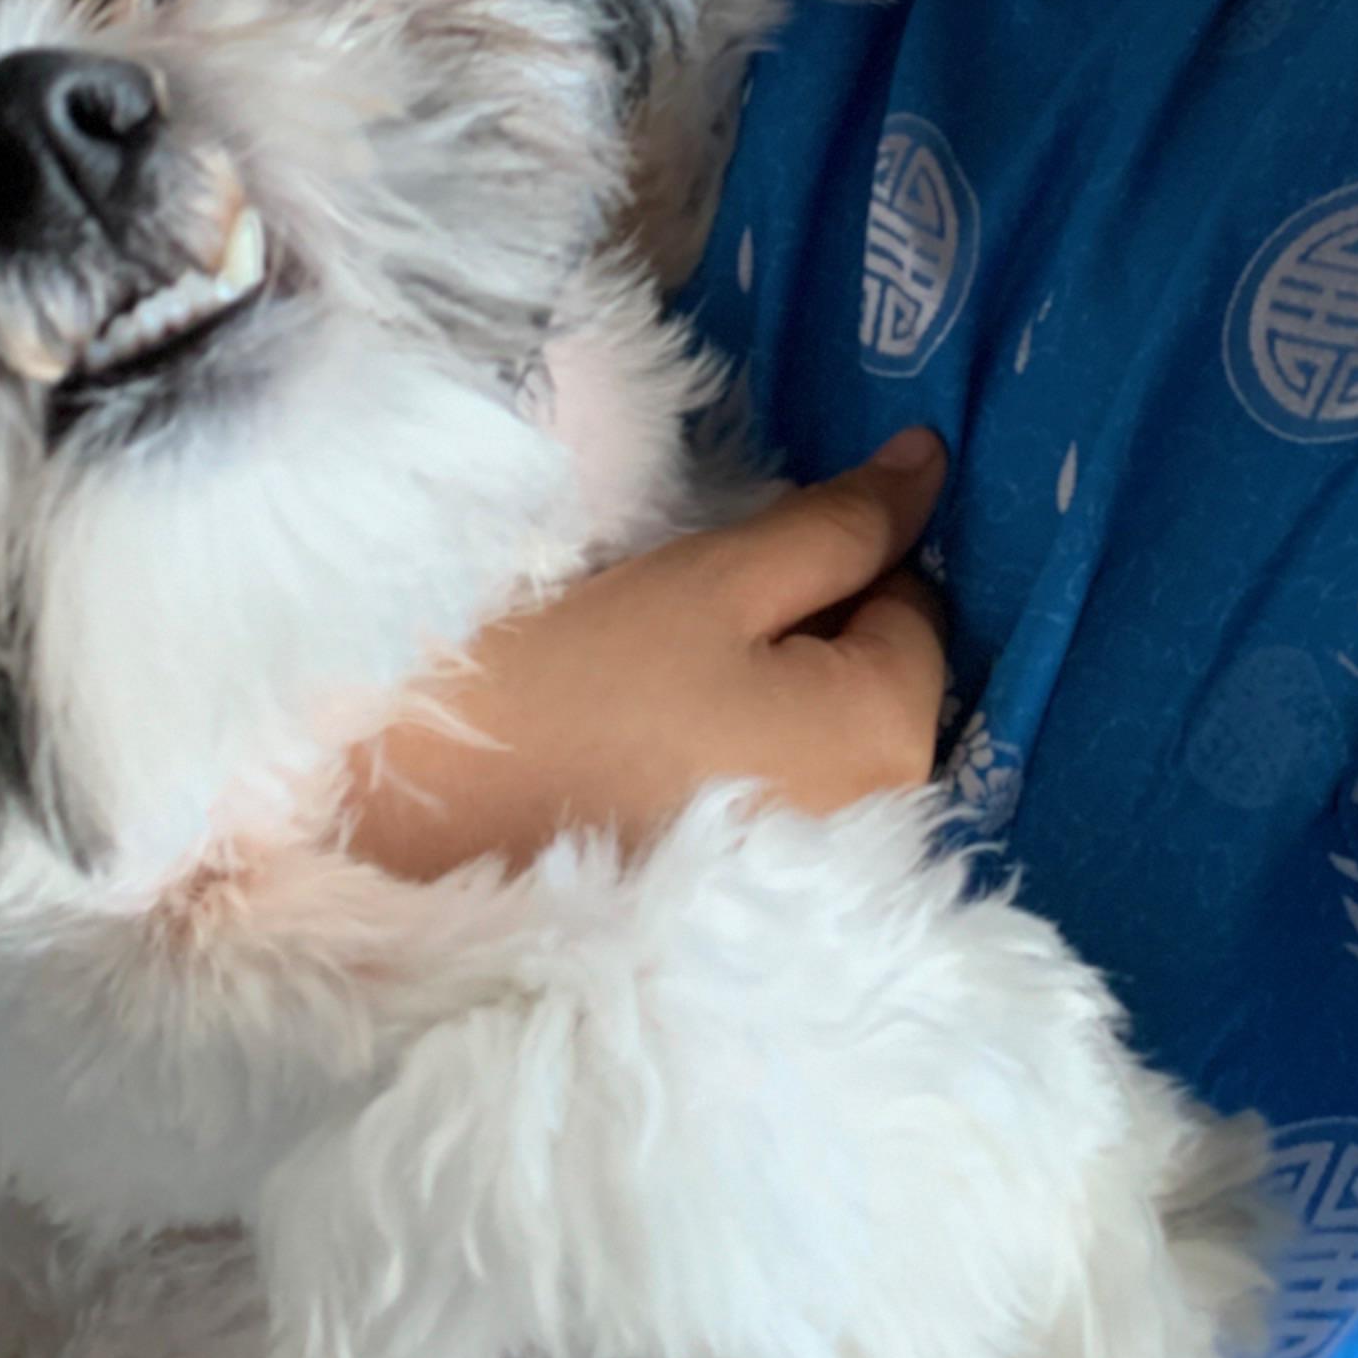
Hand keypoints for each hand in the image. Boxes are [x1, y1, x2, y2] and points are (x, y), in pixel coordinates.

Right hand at [343, 427, 951, 878]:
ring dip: (764, 685)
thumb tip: (932, 464)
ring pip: (821, 722)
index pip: (910, 595)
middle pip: (872, 666)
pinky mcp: (753, 894)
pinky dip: (734, 749)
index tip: (726, 556)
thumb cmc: (580, 685)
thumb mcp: (715, 578)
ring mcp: (821, 867)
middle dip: (804, 624)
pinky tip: (654, 739)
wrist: (426, 828)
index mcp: (894, 730)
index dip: (825, 553)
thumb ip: (835, 523)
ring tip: (659, 676)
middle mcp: (888, 813)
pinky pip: (778, 783)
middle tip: (683, 616)